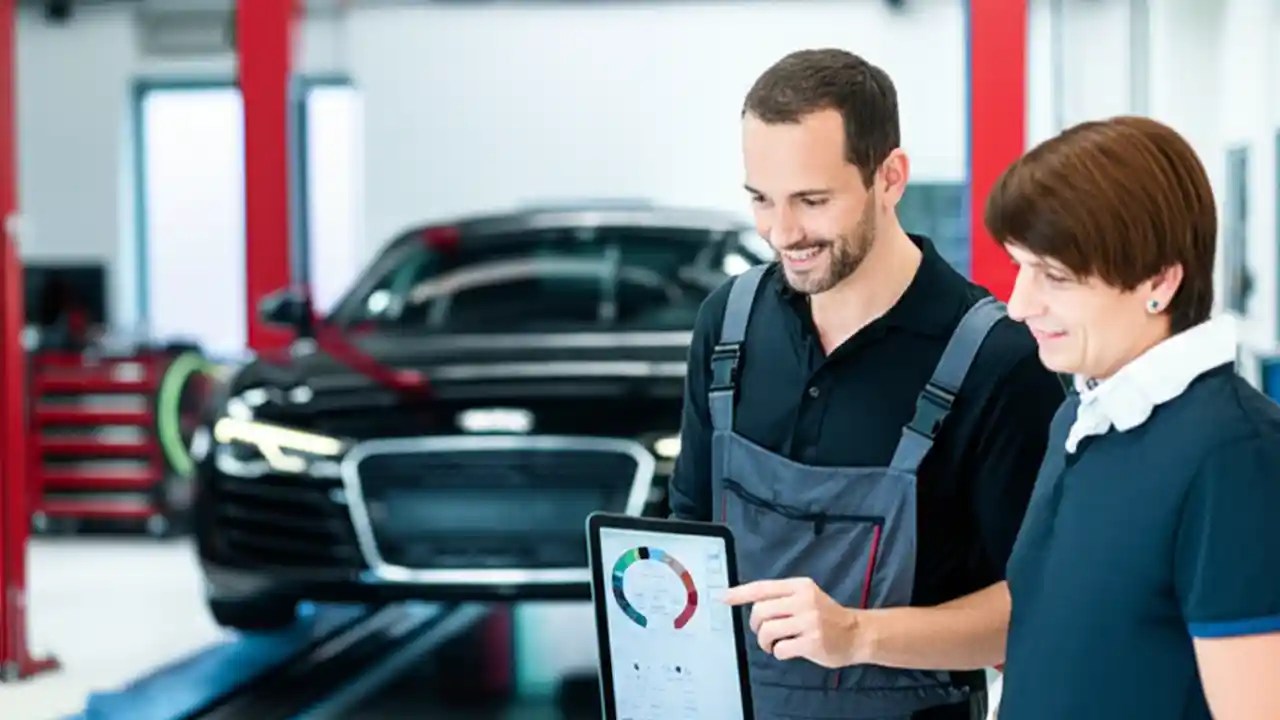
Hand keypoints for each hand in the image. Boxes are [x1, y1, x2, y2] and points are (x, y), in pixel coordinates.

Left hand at [722, 577, 862, 667]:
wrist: (857, 633)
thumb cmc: (826, 616)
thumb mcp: (806, 596)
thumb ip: (782, 598)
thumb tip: (749, 602)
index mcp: (800, 586)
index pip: (763, 587)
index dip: (740, 593)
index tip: (724, 597)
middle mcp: (804, 600)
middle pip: (761, 611)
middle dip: (755, 626)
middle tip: (763, 633)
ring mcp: (809, 621)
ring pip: (768, 631)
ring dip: (765, 642)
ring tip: (773, 644)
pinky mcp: (813, 642)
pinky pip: (781, 649)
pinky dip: (778, 653)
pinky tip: (787, 651)